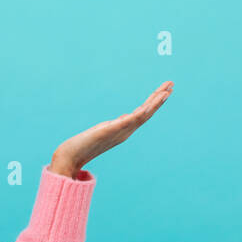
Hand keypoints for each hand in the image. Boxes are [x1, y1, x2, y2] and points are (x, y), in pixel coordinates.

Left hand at [50, 81, 172, 176]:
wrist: (70, 157)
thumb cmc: (84, 146)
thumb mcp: (104, 130)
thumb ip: (117, 124)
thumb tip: (126, 117)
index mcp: (124, 129)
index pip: (143, 113)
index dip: (155, 102)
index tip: (165, 90)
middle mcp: (126, 131)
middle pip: (147, 112)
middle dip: (159, 98)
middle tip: (171, 84)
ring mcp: (120, 131)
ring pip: (143, 115)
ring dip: (155, 102)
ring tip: (167, 90)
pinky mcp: (112, 130)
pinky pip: (130, 120)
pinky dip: (141, 112)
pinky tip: (148, 104)